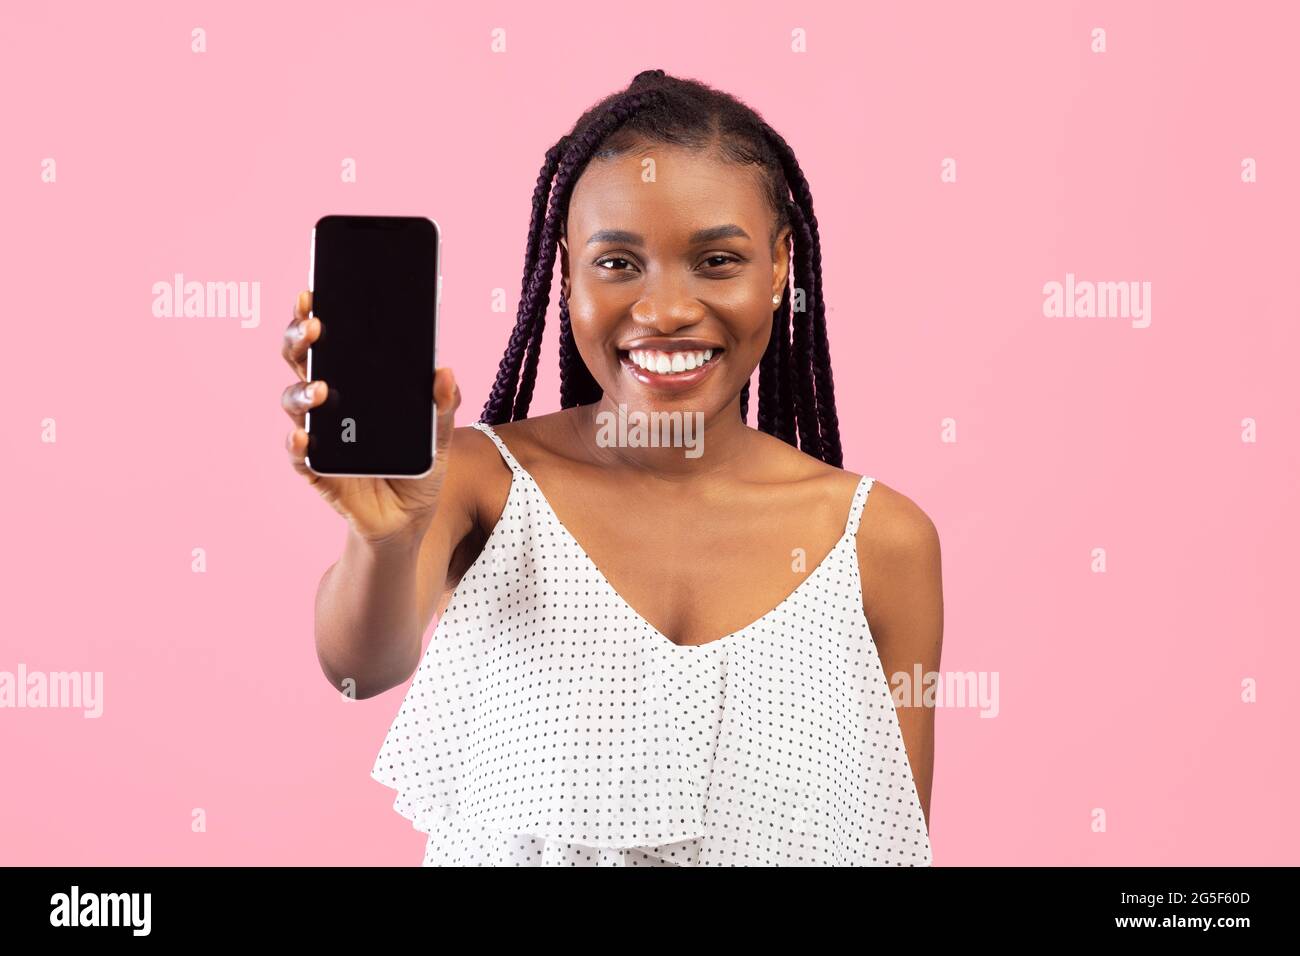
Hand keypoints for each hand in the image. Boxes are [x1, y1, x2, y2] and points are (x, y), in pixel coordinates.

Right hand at [281, 290, 460, 545]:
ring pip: (294, 402)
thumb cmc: (417, 470)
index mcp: (355, 384)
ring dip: (303, 391)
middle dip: (300, 339)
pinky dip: (297, 443)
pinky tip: (304, 435)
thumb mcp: (439, 437)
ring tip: (322, 389)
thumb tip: (445, 371)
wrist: (408, 521)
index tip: (312, 291)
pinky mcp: (316, 470)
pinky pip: (298, 453)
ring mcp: (319, 434)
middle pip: (302, 361)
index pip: (329, 341)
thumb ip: (443, 406)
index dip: (313, 314)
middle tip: (314, 325)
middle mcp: (330, 403)